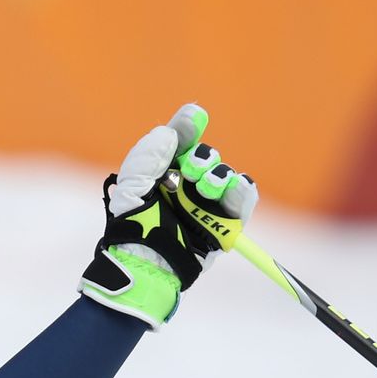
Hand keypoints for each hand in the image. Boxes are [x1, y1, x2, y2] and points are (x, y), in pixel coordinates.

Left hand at [79, 102, 259, 327]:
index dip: (188, 127)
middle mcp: (187, 186)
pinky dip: (242, 189)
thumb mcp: (133, 186)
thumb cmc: (135, 226)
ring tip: (205, 186)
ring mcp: (207, 203)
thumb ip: (148, 155)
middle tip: (190, 169)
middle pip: (206, 157)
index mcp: (164, 174)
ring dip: (218, 174)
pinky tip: (233, 186)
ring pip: (225, 174)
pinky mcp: (225, 221)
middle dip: (201, 157)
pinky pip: (243, 198)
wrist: (147, 261)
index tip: (194, 116)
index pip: (181, 143)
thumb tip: (172, 132)